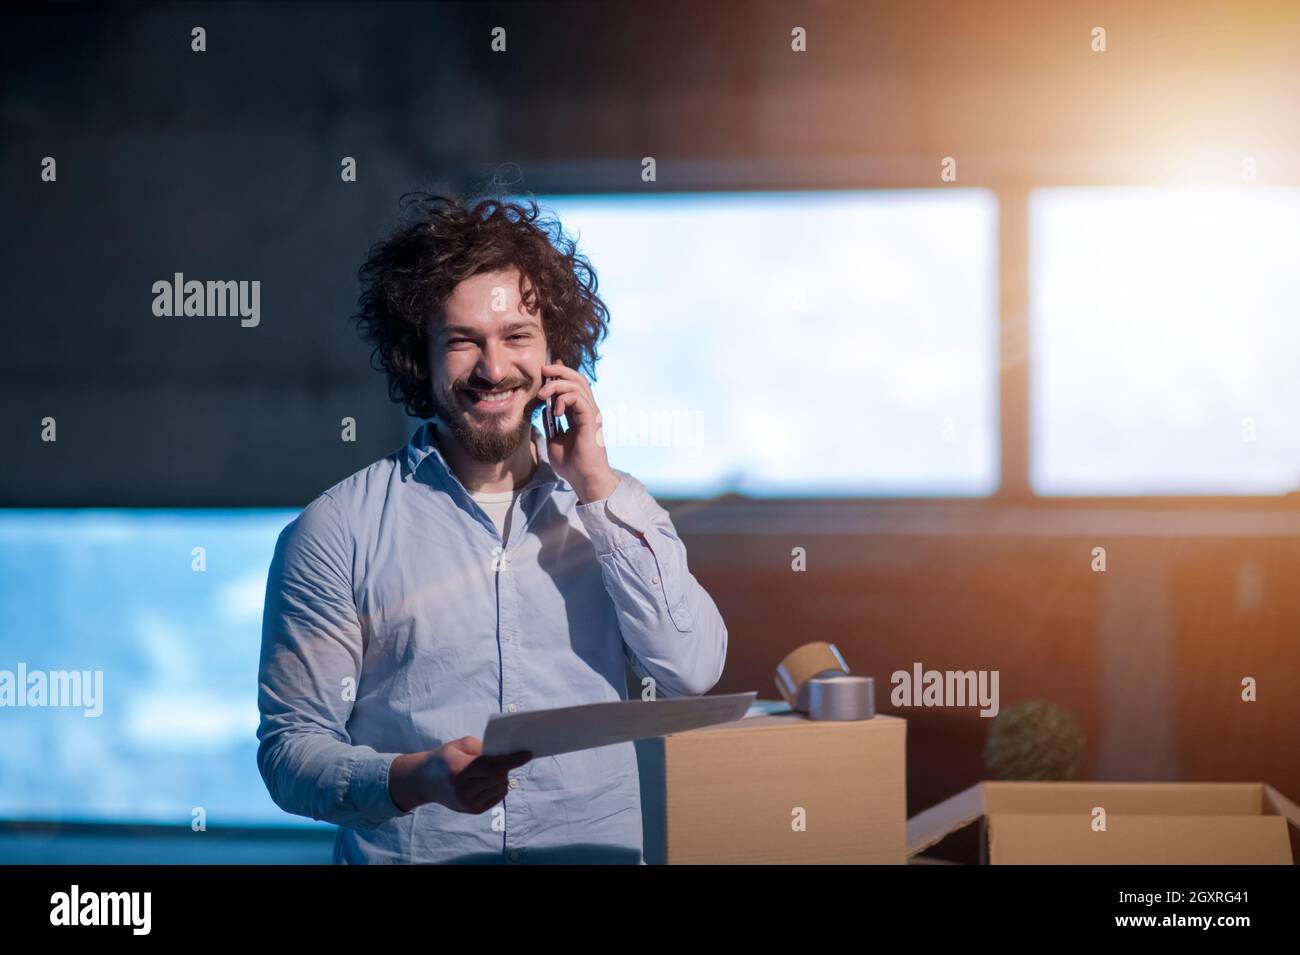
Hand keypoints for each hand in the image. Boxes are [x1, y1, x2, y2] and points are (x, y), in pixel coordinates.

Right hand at [398, 737, 531, 814]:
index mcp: (460, 770)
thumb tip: (505, 753)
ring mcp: (468, 802)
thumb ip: (482, 747)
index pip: (493, 766)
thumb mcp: (459, 745)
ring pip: (501, 787)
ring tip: (488, 771)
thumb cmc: (444, 758)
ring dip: (502, 776)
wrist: (425, 782)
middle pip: (500, 776)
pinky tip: (487, 781)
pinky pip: (499, 796)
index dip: (512, 760)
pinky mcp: (473, 810)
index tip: (528, 754)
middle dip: (506, 766)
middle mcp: (464, 789)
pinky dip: (499, 786)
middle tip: (502, 758)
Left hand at [539, 359, 618, 502]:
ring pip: (577, 384)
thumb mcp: (554, 440)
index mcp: (581, 414)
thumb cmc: (572, 465)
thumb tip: (544, 409)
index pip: (573, 386)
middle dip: (559, 370)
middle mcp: (588, 410)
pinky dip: (563, 399)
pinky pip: (578, 398)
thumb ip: (550, 423)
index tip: (544, 372)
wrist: (584, 479)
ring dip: (556, 385)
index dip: (560, 375)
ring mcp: (591, 413)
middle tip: (542, 370)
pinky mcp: (591, 419)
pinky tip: (555, 412)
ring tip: (542, 395)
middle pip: (578, 378)